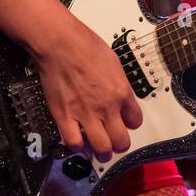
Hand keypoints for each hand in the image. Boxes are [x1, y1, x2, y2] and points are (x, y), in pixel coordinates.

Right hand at [30, 17, 142, 160]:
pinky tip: (78, 142)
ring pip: (101, 148)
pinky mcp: (64, 117)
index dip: (131, 124)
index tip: (126, 123)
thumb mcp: (114, 62)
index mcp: (121, 92)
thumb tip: (119, 94)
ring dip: (102, 152)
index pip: (136, 121)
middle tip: (115, 144)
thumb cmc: (85, 45)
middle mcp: (107, 107)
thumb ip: (118, 83)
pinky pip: (74, 143)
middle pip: (121, 141)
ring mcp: (86, 114)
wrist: (60, 43)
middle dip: (119, 145)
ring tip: (99, 151)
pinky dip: (77, 147)